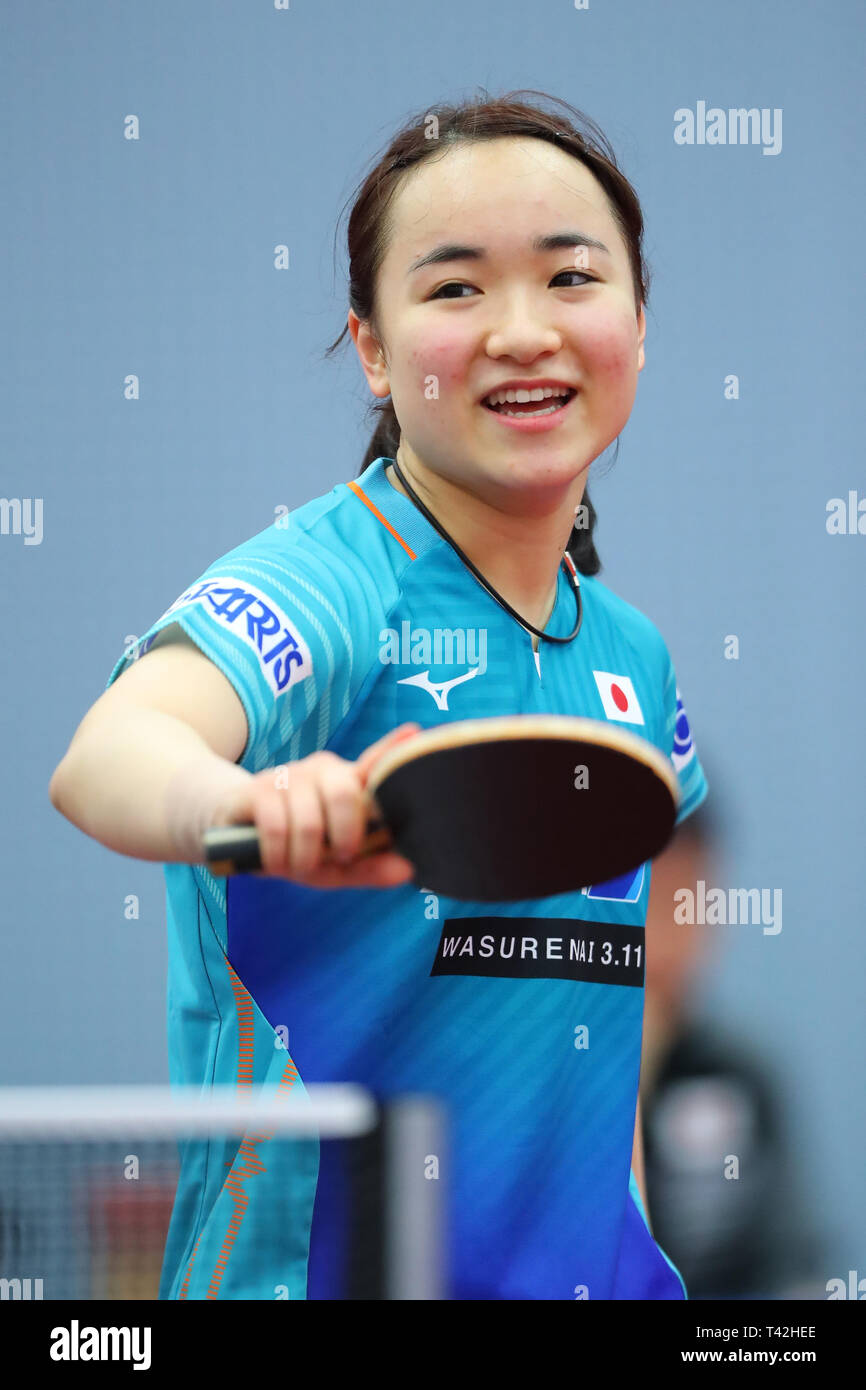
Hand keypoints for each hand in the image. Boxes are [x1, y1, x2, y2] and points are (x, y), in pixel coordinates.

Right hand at [208, 723, 422, 887]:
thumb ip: (369, 868)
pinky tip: (275, 863)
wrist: (233, 837)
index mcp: (348, 783)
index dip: (392, 749)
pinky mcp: (257, 789)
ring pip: (309, 822)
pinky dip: (277, 856)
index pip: (374, 762)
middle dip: (345, 839)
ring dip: (303, 859)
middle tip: (336, 858)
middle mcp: (322, 771)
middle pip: (346, 794)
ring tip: (297, 867)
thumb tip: (407, 871)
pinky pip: (276, 827)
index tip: (414, 733)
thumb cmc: (295, 847)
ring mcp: (289, 776)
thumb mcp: (333, 866)